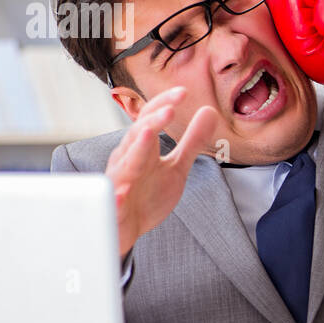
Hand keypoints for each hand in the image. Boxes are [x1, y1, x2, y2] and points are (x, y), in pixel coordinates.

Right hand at [105, 87, 217, 257]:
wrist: (125, 230)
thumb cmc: (147, 195)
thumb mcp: (177, 166)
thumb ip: (192, 140)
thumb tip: (210, 110)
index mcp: (142, 148)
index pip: (150, 119)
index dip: (164, 104)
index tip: (183, 92)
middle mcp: (128, 160)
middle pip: (137, 134)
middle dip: (153, 121)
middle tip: (171, 108)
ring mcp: (120, 183)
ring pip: (125, 162)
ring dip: (136, 147)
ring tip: (147, 133)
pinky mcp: (114, 208)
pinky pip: (113, 201)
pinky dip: (116, 196)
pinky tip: (122, 194)